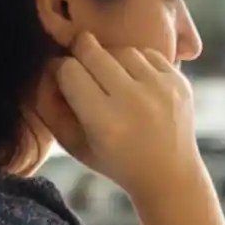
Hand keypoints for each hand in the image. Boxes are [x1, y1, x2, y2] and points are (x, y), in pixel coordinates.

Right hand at [51, 32, 201, 199]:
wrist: (171, 175)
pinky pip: (149, 54)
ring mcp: (161, 89)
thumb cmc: (117, 162)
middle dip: (80, 56)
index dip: (59, 70)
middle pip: (93, 51)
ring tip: (111, 79)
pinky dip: (138, 63)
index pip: (69, 70)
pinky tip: (135, 81)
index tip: (62, 78)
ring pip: (121, 49)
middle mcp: (135, 101)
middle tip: (82, 69)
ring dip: (111, 59)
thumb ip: (51, 108)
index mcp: (106, 121)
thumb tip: (45, 69)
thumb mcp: (75, 145)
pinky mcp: (180, 82)